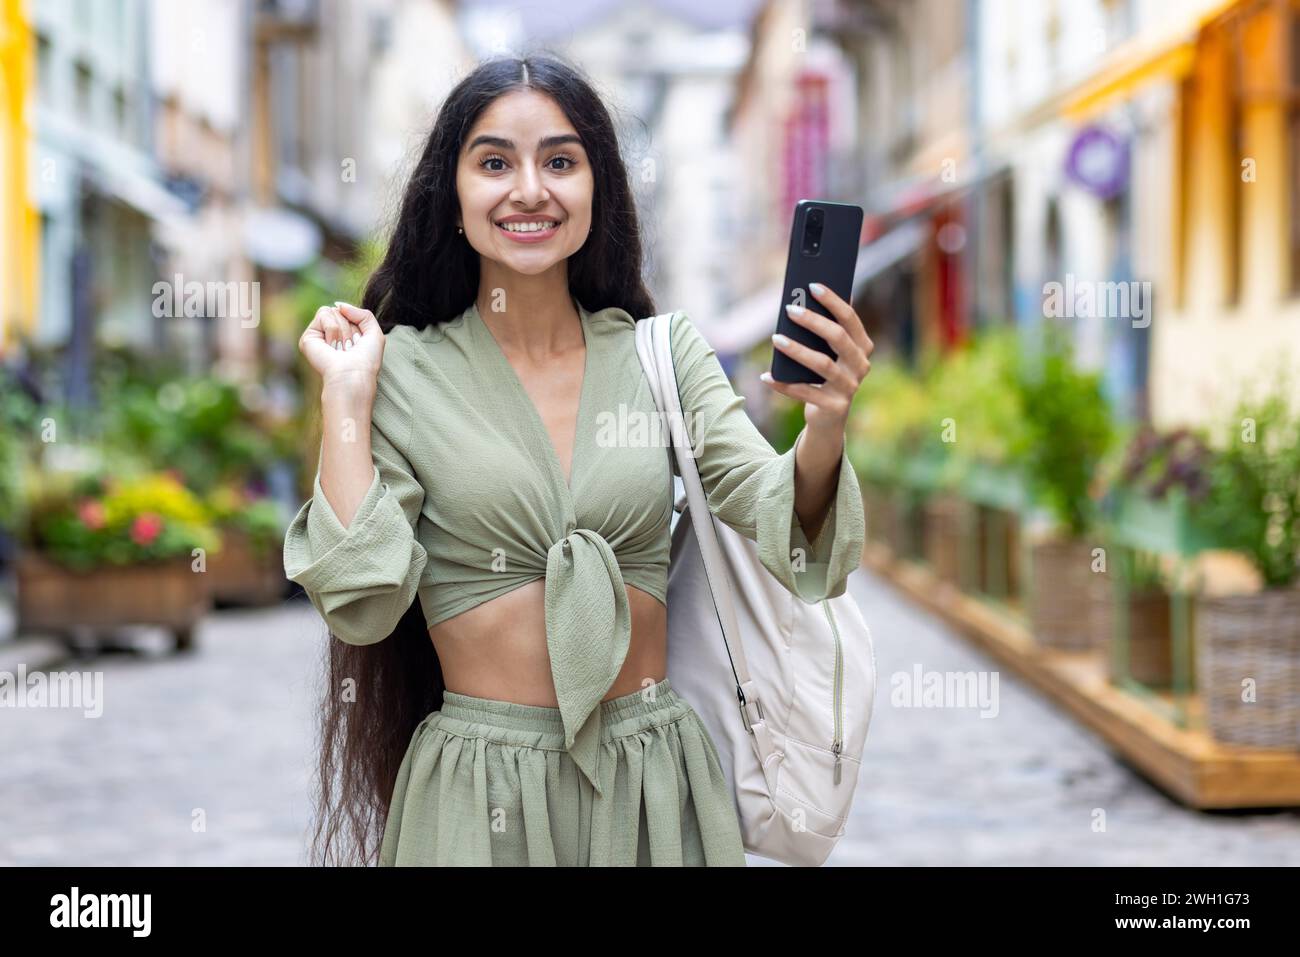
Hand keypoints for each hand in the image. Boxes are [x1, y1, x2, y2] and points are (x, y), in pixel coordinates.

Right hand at [299, 302, 384, 394]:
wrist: (353, 374)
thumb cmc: (366, 360)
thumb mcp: (374, 332)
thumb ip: (363, 313)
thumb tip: (338, 305)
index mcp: (343, 335)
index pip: (350, 313)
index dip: (358, 325)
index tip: (358, 343)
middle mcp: (329, 335)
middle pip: (340, 311)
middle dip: (349, 327)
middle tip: (349, 347)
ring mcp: (318, 336)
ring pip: (332, 311)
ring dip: (342, 330)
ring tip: (341, 348)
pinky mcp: (308, 337)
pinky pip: (324, 315)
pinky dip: (333, 329)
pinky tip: (332, 346)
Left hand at [761, 282, 872, 436]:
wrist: (829, 417)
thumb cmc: (825, 375)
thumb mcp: (829, 352)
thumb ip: (825, 328)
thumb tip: (807, 296)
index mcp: (862, 346)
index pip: (850, 319)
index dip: (833, 301)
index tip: (812, 285)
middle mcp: (861, 366)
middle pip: (838, 338)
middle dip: (813, 321)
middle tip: (789, 309)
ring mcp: (849, 387)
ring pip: (823, 365)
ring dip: (797, 350)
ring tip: (776, 339)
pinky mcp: (834, 407)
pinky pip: (806, 393)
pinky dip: (784, 385)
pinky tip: (767, 376)